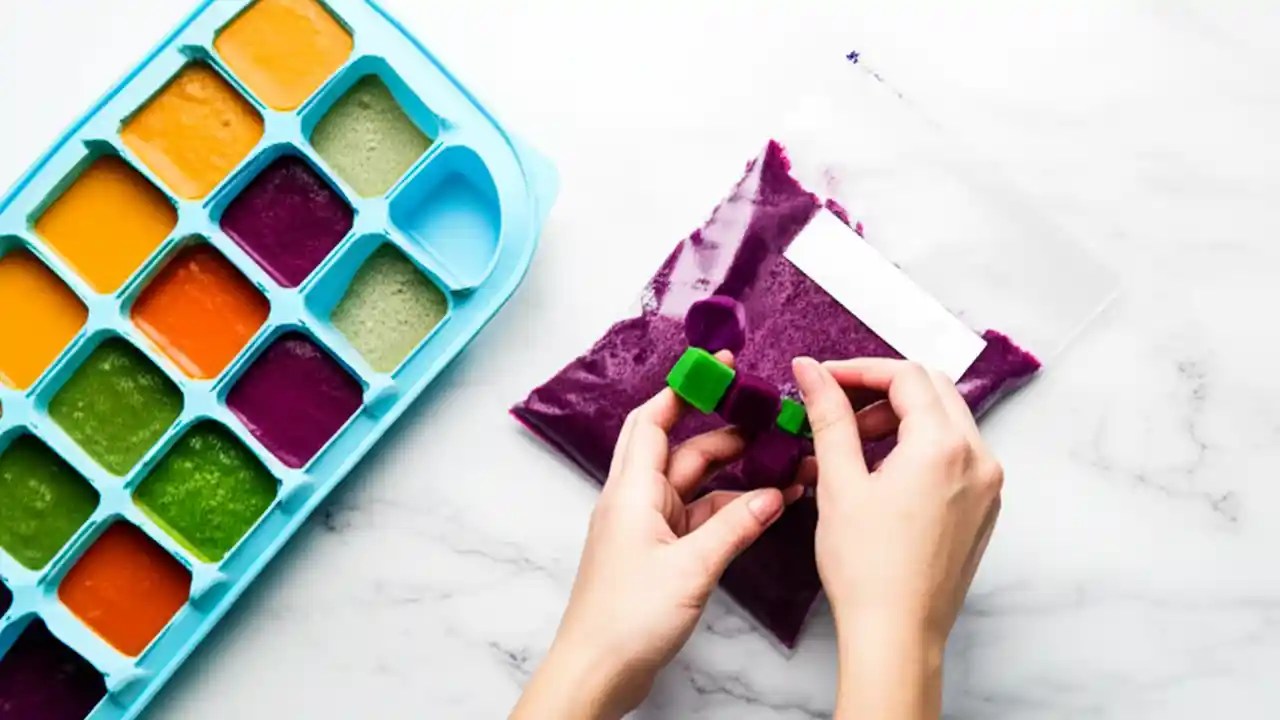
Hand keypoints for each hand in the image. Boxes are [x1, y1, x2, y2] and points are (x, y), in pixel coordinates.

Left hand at [513, 367, 804, 719]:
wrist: (598, 672)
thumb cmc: (626, 620)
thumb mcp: (691, 568)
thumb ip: (735, 527)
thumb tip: (774, 495)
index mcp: (631, 492)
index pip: (654, 420)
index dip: (684, 388)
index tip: (719, 367)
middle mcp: (636, 502)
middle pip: (683, 449)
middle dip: (725, 431)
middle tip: (768, 418)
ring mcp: (648, 528)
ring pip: (696, 485)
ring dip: (735, 475)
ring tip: (781, 463)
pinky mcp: (660, 554)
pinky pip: (699, 518)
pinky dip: (729, 510)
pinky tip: (763, 508)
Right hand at [792, 357, 1002, 719]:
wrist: (896, 635)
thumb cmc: (866, 568)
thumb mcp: (839, 482)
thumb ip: (828, 416)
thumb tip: (810, 369)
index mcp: (944, 446)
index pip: (906, 376)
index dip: (859, 370)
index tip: (823, 381)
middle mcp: (979, 458)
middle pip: (933, 390)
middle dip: (882, 389)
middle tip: (837, 406)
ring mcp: (988, 485)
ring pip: (947, 420)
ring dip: (902, 417)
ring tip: (854, 442)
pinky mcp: (984, 508)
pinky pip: (956, 454)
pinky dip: (920, 445)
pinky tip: (882, 470)